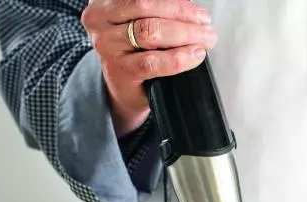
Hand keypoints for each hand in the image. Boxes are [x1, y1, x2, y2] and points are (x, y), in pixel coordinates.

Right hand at [82, 0, 217, 134]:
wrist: (124, 88)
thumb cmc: (134, 51)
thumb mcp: (139, 21)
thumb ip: (158, 11)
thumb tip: (190, 8)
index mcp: (105, 2)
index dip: (174, 2)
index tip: (197, 10)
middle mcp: (100, 20)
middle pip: (146, 7)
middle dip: (182, 14)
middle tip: (205, 23)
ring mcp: (107, 45)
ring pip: (150, 31)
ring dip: (185, 34)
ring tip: (205, 39)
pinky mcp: (119, 70)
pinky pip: (152, 61)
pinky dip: (178, 57)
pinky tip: (194, 55)